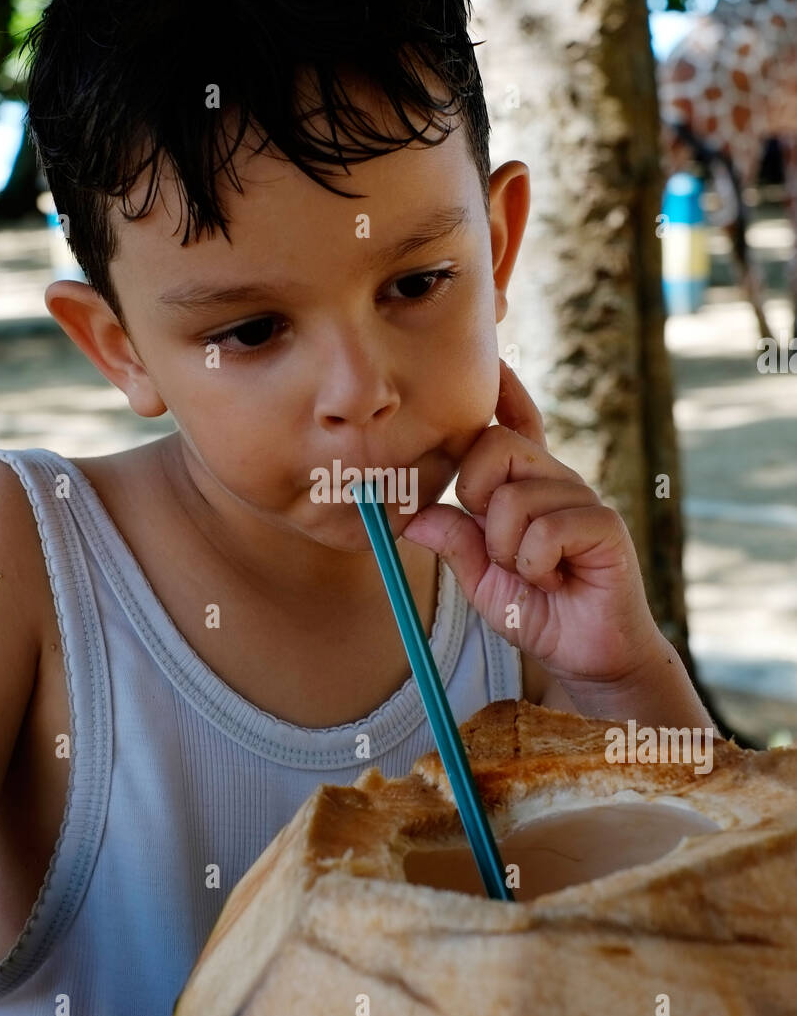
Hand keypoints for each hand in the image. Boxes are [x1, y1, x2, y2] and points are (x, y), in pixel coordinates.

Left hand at [402, 358, 659, 686]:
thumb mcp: (480, 578)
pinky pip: (546, 529)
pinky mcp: (604, 525)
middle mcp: (554, 481)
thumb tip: (412, 516)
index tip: (492, 361)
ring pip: (514, 497)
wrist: (587, 654)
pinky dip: (534, 565)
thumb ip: (454, 542)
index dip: (505, 390)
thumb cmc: (537, 610)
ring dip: (507, 551)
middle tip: (496, 546)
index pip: (515, 423)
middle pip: (495, 445)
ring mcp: (581, 498)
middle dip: (476, 496)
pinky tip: (554, 581)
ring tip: (532, 575)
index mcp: (525, 486)